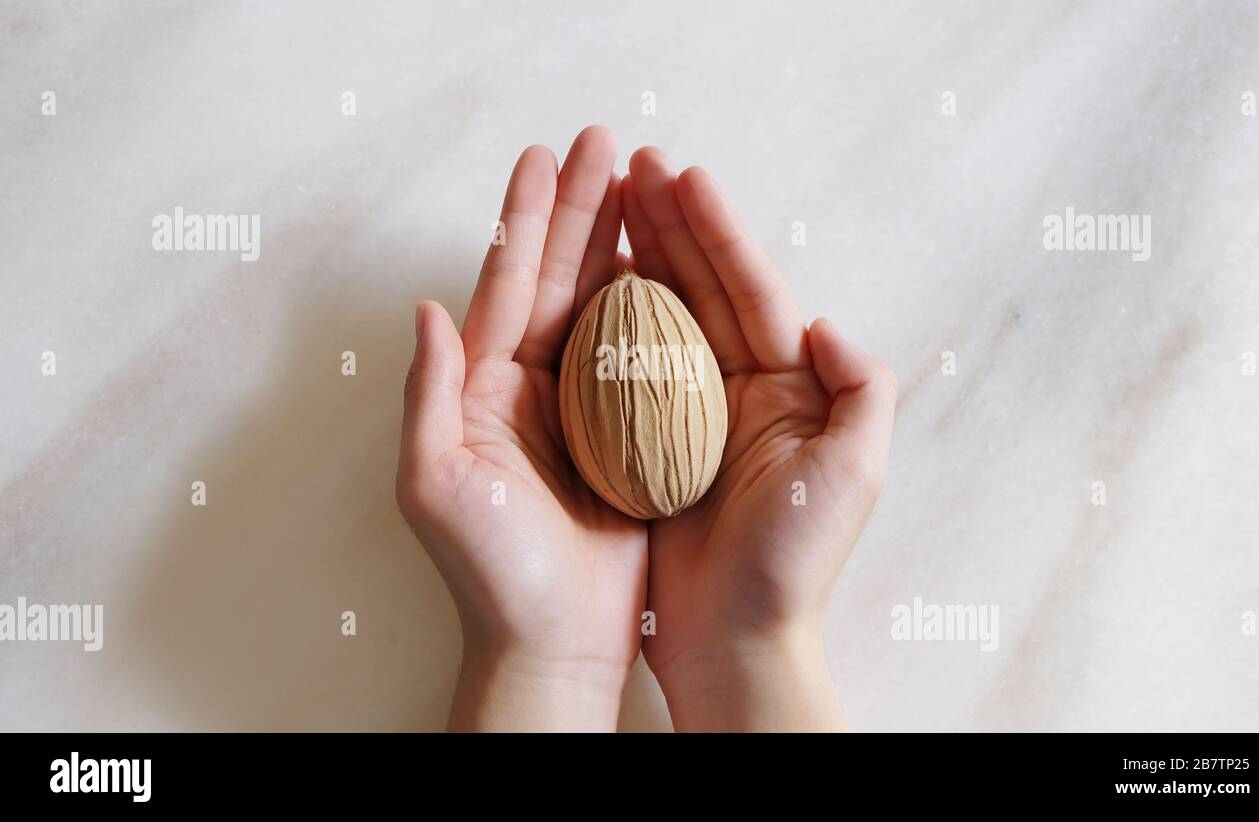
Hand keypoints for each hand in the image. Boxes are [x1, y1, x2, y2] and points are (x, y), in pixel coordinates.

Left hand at [396, 127, 646, 730]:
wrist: (554, 643)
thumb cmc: (490, 574)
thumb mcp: (436, 485)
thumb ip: (429, 395)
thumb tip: (426, 309)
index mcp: (486, 388)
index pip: (506, 283)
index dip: (526, 218)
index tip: (546, 157)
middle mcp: (532, 386)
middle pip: (559, 277)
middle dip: (582, 208)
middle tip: (607, 142)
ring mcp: (584, 407)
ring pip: (605, 305)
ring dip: (622, 242)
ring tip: (645, 184)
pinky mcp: (630, 434)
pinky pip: (647, 354)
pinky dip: (660, 305)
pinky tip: (676, 266)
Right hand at [624, 147, 897, 730]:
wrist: (735, 642)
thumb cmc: (795, 568)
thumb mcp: (854, 475)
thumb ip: (859, 389)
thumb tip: (823, 320)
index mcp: (793, 387)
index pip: (752, 290)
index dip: (718, 231)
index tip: (683, 177)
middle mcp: (746, 390)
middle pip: (704, 288)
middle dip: (671, 224)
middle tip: (633, 165)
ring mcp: (696, 414)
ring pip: (663, 315)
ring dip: (638, 256)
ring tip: (607, 201)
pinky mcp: (653, 443)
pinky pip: (626, 366)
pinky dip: (608, 319)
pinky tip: (584, 281)